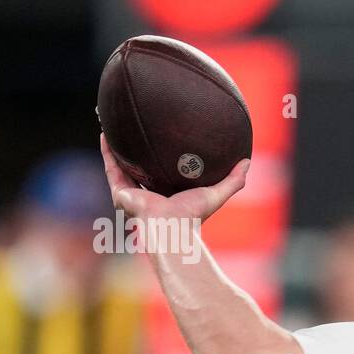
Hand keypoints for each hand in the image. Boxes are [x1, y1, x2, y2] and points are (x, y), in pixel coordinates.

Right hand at [100, 134, 248, 251]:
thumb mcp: (216, 194)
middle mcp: (147, 194)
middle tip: (136, 125)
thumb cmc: (194, 216)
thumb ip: (233, 180)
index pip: (163, 172)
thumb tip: (247, 161)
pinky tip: (106, 132)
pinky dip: (108, 151)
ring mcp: (131, 194)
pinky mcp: (120, 193)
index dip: (162, 156)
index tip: (163, 138)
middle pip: (139, 166)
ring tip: (114, 124)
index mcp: (167, 194)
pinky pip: (112, 168)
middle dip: (136, 148)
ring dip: (117, 146)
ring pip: (121, 165)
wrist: (172, 229)